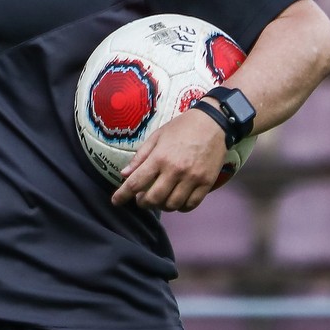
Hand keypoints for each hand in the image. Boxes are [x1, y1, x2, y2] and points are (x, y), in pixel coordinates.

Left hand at [110, 108, 225, 212]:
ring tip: (159, 199)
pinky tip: (176, 200)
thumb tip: (124, 174)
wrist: (213, 122)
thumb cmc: (182, 128)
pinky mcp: (207, 183)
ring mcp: (192, 178)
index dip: (122, 195)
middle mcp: (175, 170)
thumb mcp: (157, 136)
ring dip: (162, 206)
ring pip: (172, 205)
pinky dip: (181, 207)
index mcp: (159, 157)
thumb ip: (140, 157)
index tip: (116, 202)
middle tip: (141, 200)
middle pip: (154, 199)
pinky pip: (191, 205)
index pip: (136, 183)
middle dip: (143, 203)